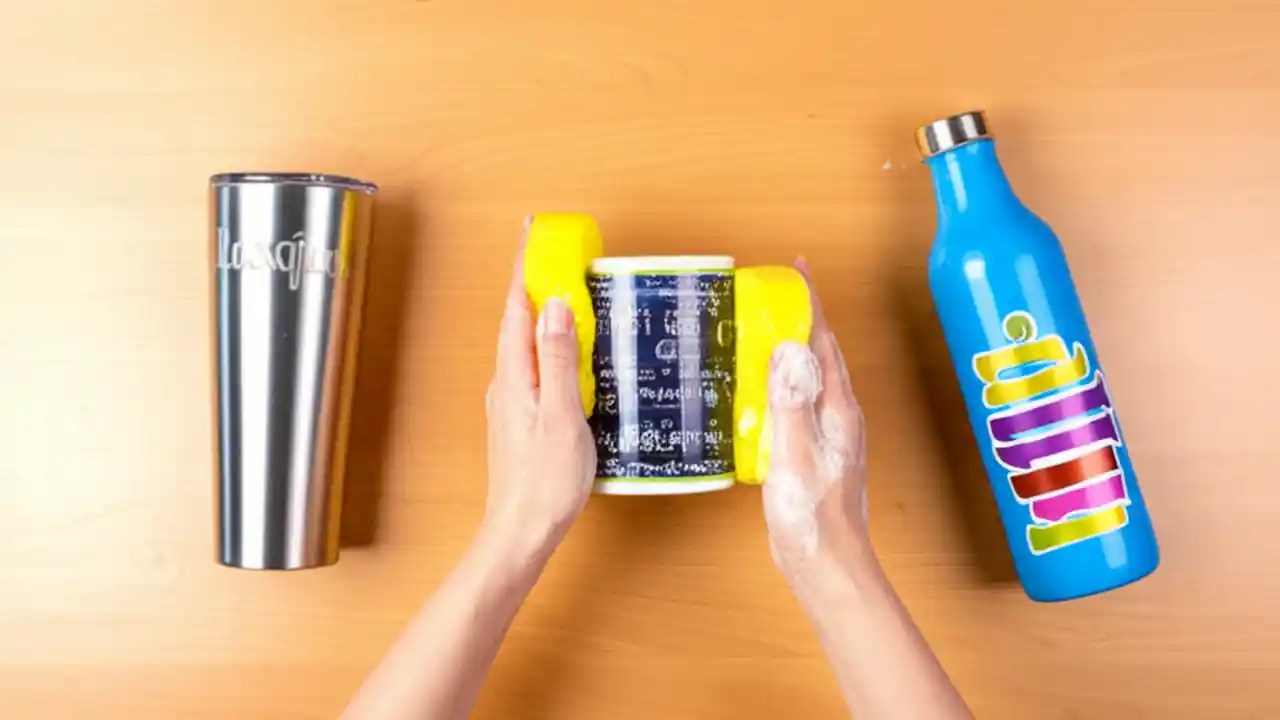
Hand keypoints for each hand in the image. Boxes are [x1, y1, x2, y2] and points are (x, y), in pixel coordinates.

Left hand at [482, 240, 596, 556]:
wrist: (521, 531)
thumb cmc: (544, 482)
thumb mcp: (561, 415)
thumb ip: (558, 359)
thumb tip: (555, 305)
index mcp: (514, 376)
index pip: (516, 306)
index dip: (523, 267)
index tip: (532, 234)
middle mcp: (507, 382)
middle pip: (517, 319)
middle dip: (532, 281)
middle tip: (553, 251)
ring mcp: (512, 400)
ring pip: (524, 342)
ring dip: (541, 312)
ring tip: (564, 289)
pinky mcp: (523, 416)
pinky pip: (533, 364)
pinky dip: (548, 343)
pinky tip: (568, 350)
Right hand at [762, 260, 869, 583]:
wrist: (829, 565)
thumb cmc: (813, 516)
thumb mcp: (794, 454)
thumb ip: (790, 402)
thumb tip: (788, 349)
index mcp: (839, 410)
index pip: (825, 342)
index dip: (811, 304)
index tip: (798, 271)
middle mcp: (842, 416)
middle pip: (825, 355)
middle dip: (806, 319)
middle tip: (778, 294)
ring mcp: (833, 435)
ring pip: (815, 379)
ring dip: (797, 351)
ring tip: (768, 332)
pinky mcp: (820, 453)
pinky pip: (804, 403)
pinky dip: (787, 384)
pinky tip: (765, 392)